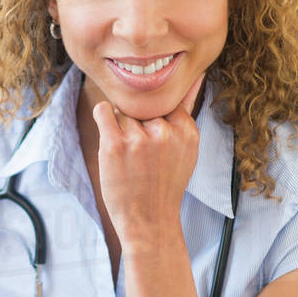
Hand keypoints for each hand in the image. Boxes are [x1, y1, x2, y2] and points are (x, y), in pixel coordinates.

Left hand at [91, 74, 204, 249]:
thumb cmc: (164, 185)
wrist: (149, 221)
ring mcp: (141, 139)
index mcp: (188, 131)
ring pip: (123, 111)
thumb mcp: (187, 149)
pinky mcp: (116, 145)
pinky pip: (103, 111)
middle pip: (142, 106)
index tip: (154, 144)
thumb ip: (187, 112)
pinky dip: (102, 118)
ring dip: (121, 127)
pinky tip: (110, 139)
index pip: (165, 102)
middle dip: (139, 124)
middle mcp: (167, 132)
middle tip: (142, 156)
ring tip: (129, 156)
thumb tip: (195, 75)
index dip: (154, 120)